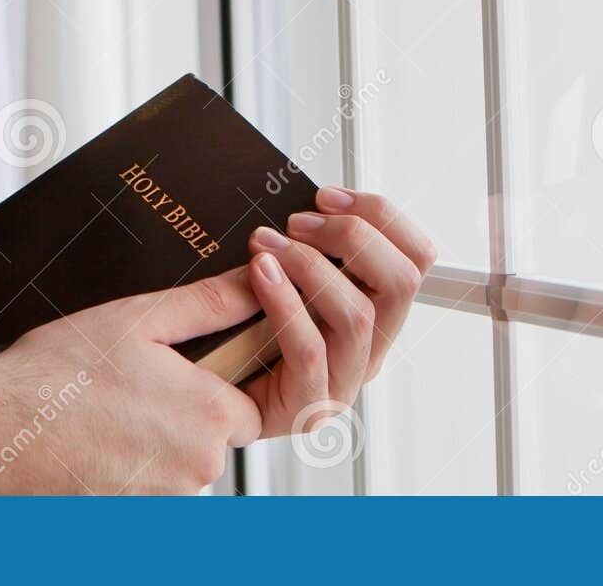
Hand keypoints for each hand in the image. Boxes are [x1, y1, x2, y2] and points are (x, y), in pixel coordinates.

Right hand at [0, 267, 263, 494]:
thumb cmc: (58, 376)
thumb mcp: (140, 318)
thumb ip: (210, 303)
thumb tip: (252, 285)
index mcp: (211, 414)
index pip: (250, 405)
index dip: (219, 383)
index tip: (185, 369)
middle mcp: (198, 467)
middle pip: (216, 437)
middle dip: (186, 410)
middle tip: (136, 383)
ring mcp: (166, 499)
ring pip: (180, 461)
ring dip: (155, 436)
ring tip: (109, 407)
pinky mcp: (135, 516)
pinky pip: (150, 485)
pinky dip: (130, 461)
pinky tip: (97, 436)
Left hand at [243, 185, 434, 436]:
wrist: (187, 381)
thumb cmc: (231, 319)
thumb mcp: (283, 268)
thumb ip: (310, 240)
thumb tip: (316, 199)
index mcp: (374, 309)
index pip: (416, 256)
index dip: (379, 216)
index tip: (326, 196)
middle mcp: (367, 345)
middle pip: (404, 281)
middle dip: (351, 235)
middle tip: (296, 222)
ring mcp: (341, 380)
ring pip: (358, 316)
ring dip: (310, 266)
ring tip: (265, 246)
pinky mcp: (306, 407)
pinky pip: (310, 351)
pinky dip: (285, 304)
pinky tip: (259, 274)